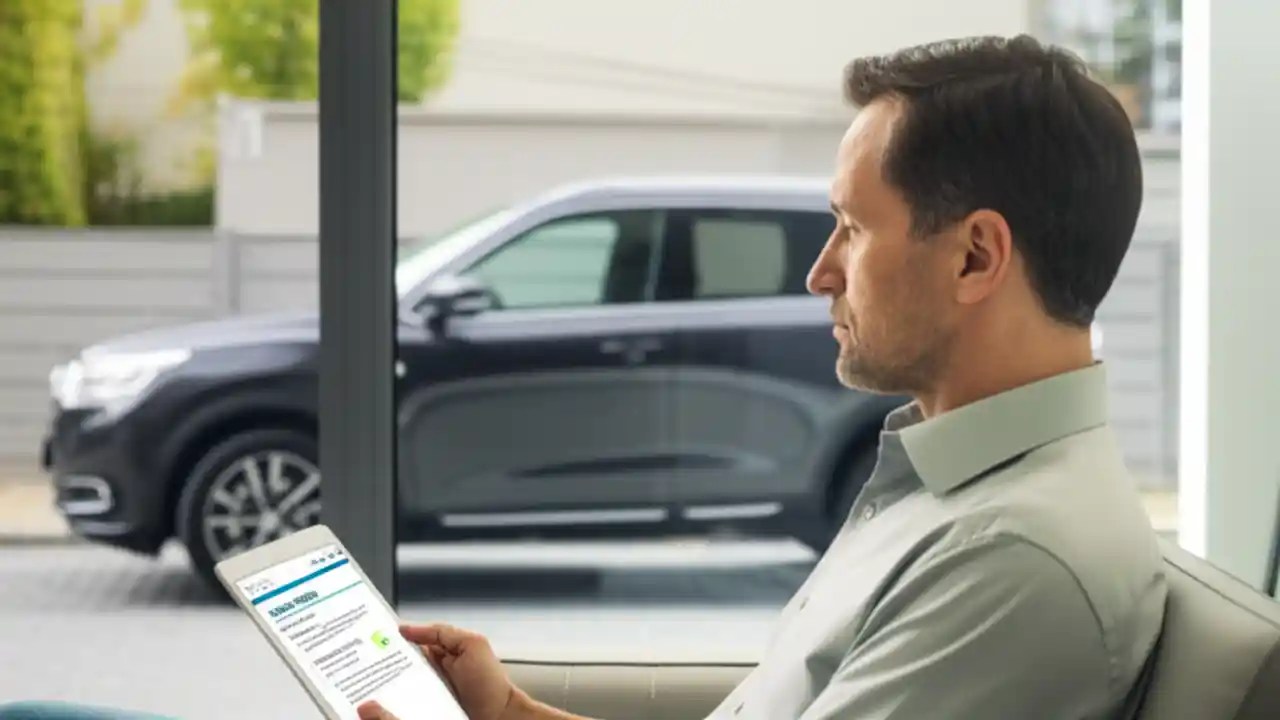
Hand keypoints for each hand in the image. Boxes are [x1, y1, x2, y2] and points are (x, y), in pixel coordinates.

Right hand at [357, 623, 519, 719]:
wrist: (500, 719)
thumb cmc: (490, 683)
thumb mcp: (471, 645)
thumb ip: (443, 632)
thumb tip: (407, 628)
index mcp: (438, 655)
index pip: (405, 646)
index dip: (386, 644)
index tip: (365, 642)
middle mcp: (427, 676)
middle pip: (393, 670)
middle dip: (376, 669)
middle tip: (357, 669)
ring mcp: (423, 697)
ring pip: (392, 691)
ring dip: (379, 690)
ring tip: (363, 689)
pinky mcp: (422, 712)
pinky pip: (401, 709)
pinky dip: (389, 709)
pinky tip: (377, 708)